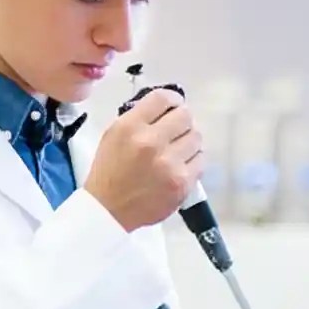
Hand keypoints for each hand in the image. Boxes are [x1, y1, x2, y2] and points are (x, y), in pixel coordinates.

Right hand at [84, 88, 203, 231]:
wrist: (108, 210)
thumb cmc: (110, 172)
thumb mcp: (113, 135)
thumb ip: (139, 118)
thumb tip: (167, 108)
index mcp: (131, 127)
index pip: (163, 98)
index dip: (172, 100)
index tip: (173, 106)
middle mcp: (152, 142)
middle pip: (185, 116)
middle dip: (182, 120)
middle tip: (176, 130)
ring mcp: (170, 164)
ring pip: (196, 137)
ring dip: (189, 140)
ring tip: (178, 149)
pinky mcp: (182, 183)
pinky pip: (200, 160)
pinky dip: (193, 160)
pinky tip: (181, 164)